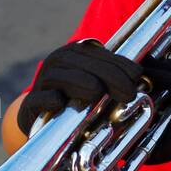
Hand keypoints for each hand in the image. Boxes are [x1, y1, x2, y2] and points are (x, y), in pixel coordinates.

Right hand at [18, 40, 143, 135]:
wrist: (42, 118)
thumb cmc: (77, 98)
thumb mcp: (96, 83)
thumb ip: (114, 77)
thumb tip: (140, 78)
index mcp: (75, 52)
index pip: (101, 55)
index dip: (121, 64)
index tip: (138, 76)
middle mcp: (57, 62)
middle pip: (85, 65)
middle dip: (110, 77)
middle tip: (128, 93)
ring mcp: (42, 82)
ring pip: (62, 77)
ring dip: (81, 83)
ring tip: (98, 93)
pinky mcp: (31, 103)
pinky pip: (41, 99)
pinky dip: (51, 99)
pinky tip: (61, 102)